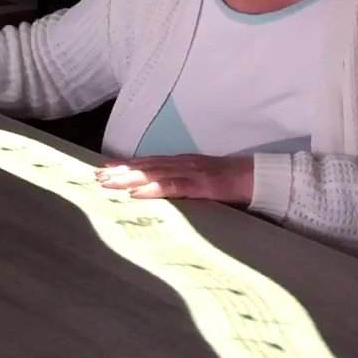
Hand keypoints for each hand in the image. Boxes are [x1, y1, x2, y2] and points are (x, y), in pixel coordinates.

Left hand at [97, 155, 255, 204]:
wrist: (262, 177)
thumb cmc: (234, 182)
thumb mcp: (205, 183)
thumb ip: (186, 185)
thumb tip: (166, 195)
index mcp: (184, 163)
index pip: (149, 162)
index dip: (126, 165)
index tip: (104, 169)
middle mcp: (183, 163)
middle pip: (145, 166)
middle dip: (120, 172)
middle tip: (95, 177)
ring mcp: (192, 172)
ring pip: (153, 174)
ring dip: (129, 178)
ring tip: (108, 183)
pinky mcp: (202, 185)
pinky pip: (173, 186)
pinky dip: (153, 189)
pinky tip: (136, 193)